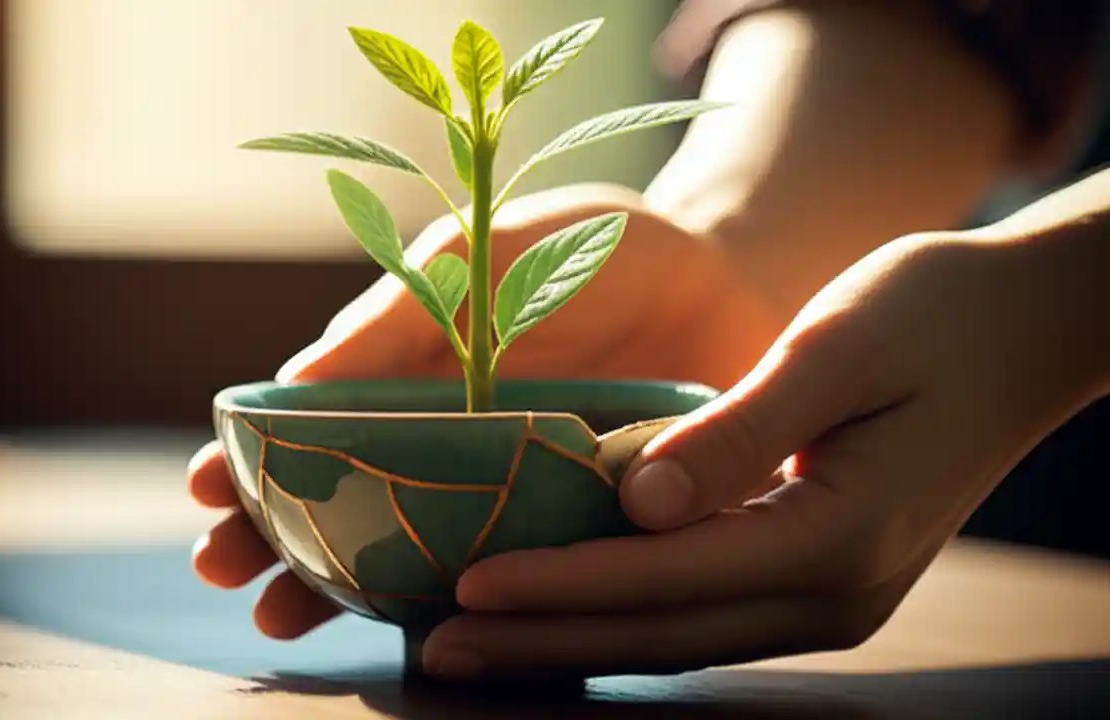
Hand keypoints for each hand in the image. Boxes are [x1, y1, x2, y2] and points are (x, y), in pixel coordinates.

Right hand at [189, 183, 782, 639]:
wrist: (728, 277)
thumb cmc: (597, 247)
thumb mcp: (489, 254)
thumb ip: (402, 311)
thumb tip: (296, 384)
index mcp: (415, 367)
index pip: (313, 421)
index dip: (254, 453)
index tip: (201, 492)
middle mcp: (448, 436)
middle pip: (341, 495)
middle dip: (273, 532)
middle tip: (222, 572)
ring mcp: (505, 485)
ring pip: (404, 547)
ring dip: (338, 583)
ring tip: (280, 618)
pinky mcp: (570, 523)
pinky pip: (503, 573)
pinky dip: (456, 605)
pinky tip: (410, 634)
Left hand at [420, 228, 1109, 678]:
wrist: (1019, 331)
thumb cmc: (931, 316)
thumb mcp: (837, 349)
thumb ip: (740, 432)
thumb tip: (637, 504)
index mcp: (838, 536)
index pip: (667, 576)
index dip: (561, 584)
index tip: (466, 586)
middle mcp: (833, 594)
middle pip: (659, 633)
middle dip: (542, 641)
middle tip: (435, 650)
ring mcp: (830, 602)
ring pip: (675, 639)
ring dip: (570, 641)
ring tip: (472, 644)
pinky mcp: (818, 584)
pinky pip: (701, 617)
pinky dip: (620, 618)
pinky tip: (558, 610)